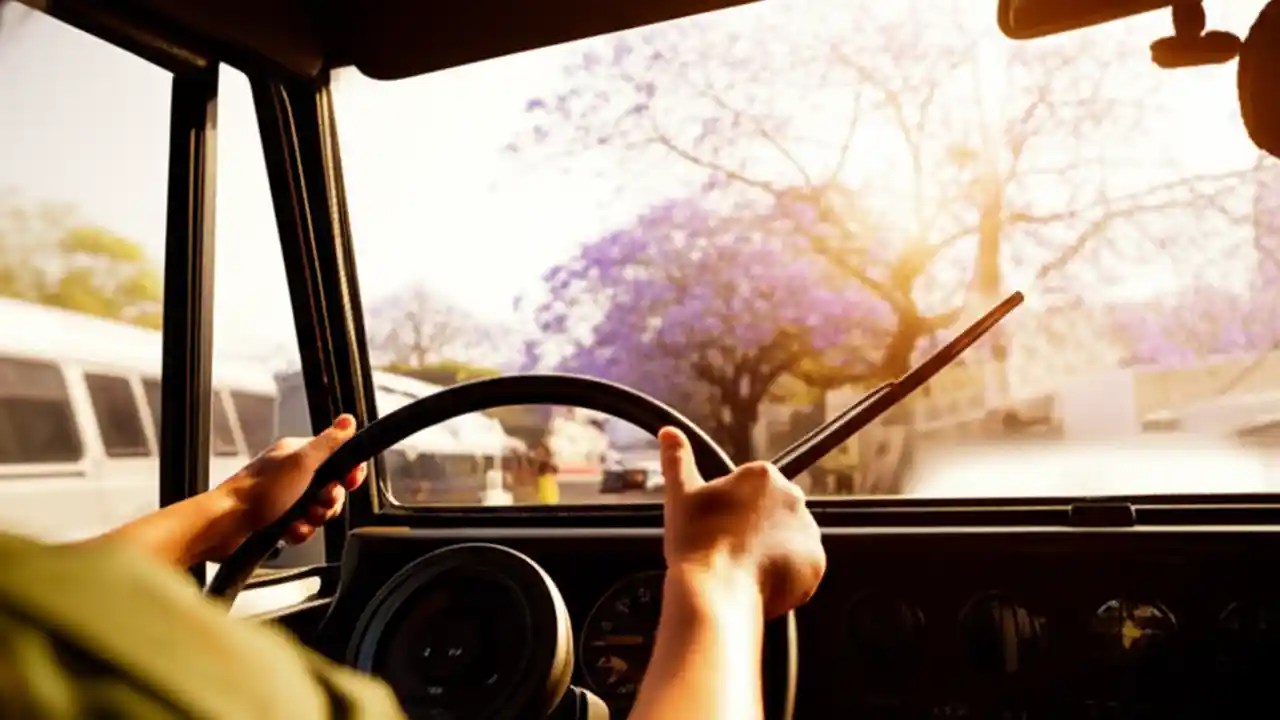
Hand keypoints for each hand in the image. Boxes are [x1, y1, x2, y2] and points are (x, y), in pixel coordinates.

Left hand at [211, 414, 366, 558]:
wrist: (226, 526)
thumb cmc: (259, 491)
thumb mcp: (302, 462)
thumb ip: (329, 443)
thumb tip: (349, 420)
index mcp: (298, 454)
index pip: (337, 458)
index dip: (348, 472)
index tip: (350, 481)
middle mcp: (293, 474)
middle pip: (332, 488)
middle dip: (330, 501)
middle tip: (319, 503)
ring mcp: (286, 498)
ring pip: (319, 511)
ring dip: (315, 519)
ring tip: (301, 520)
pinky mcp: (280, 520)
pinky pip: (304, 527)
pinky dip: (300, 531)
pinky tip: (290, 531)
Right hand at [657, 427, 825, 618]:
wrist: (716, 592)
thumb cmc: (696, 543)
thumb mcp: (680, 495)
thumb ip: (677, 459)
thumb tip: (669, 432)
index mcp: (762, 476)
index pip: (752, 487)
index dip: (734, 508)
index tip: (720, 525)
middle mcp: (793, 498)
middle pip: (775, 511)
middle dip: (758, 526)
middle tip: (730, 547)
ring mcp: (808, 531)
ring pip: (789, 538)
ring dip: (773, 548)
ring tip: (743, 567)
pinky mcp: (816, 563)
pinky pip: (802, 567)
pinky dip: (787, 574)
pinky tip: (760, 580)